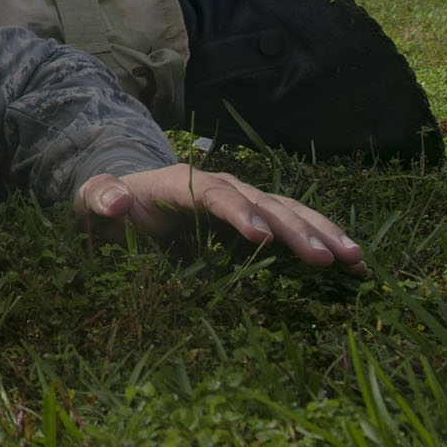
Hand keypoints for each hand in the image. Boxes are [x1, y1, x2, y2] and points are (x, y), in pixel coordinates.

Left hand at [74, 164, 365, 272]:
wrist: (123, 203)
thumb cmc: (108, 208)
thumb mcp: (92, 204)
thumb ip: (99, 199)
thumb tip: (115, 199)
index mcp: (182, 182)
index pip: (215, 193)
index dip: (238, 212)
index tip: (261, 237)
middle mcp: (221, 186)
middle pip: (263, 202)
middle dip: (295, 229)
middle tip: (326, 258)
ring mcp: (243, 201)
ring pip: (288, 211)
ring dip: (321, 232)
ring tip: (355, 259)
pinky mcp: (256, 219)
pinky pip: (294, 225)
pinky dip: (323, 239)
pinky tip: (354, 263)